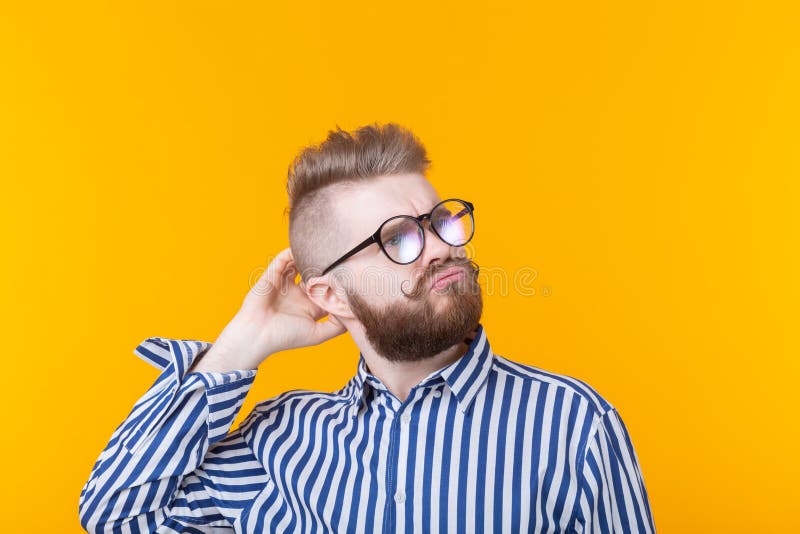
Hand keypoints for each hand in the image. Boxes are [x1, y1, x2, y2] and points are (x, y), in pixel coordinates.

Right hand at [189, 247, 345, 372]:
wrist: (257, 335)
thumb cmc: (285, 337)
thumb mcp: (317, 334)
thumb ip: (336, 327)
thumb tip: (353, 314)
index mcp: (309, 304)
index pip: (327, 288)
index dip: (338, 282)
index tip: (352, 275)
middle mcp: (299, 291)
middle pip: (316, 272)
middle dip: (327, 266)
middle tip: (341, 257)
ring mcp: (285, 282)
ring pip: (301, 262)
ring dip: (311, 256)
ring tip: (324, 250)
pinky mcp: (273, 274)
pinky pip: (284, 258)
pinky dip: (293, 252)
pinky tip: (305, 249)